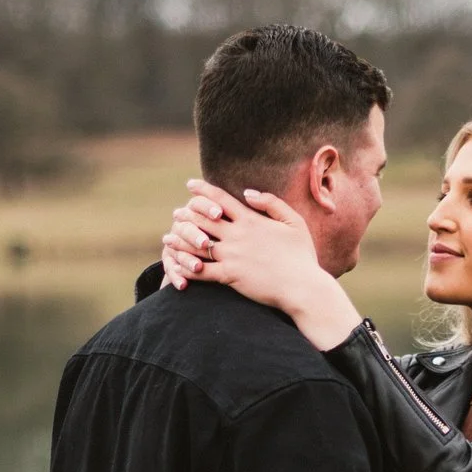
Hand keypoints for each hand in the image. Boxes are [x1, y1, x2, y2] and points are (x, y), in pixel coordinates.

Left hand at [157, 182, 361, 349]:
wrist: (302, 287)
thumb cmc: (302, 256)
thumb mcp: (294, 222)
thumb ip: (271, 203)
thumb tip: (247, 193)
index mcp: (251, 220)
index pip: (220, 199)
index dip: (202, 190)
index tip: (190, 185)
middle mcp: (237, 235)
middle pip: (202, 218)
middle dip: (186, 214)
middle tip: (177, 213)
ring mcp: (231, 255)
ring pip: (197, 243)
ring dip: (180, 239)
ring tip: (168, 238)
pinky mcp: (229, 276)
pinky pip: (200, 270)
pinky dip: (185, 266)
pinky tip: (175, 265)